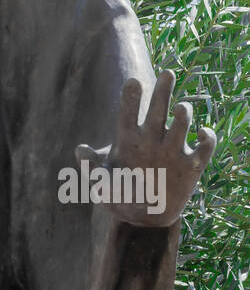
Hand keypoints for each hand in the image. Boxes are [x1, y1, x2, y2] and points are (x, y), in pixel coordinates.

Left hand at [75, 70, 216, 227]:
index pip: (128, 112)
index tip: (133, 82)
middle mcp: (152, 137)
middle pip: (158, 108)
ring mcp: (172, 149)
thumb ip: (91, 167)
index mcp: (128, 137)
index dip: (131, 98)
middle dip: (162, 91)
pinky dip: (207, 139)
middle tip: (168, 73)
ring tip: (181, 109)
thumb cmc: (118, 193)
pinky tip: (203, 134)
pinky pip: (205, 147)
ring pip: (181, 122)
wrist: (142, 216)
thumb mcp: (101, 183)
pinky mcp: (191, 165)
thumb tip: (80, 150)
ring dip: (183, 114)